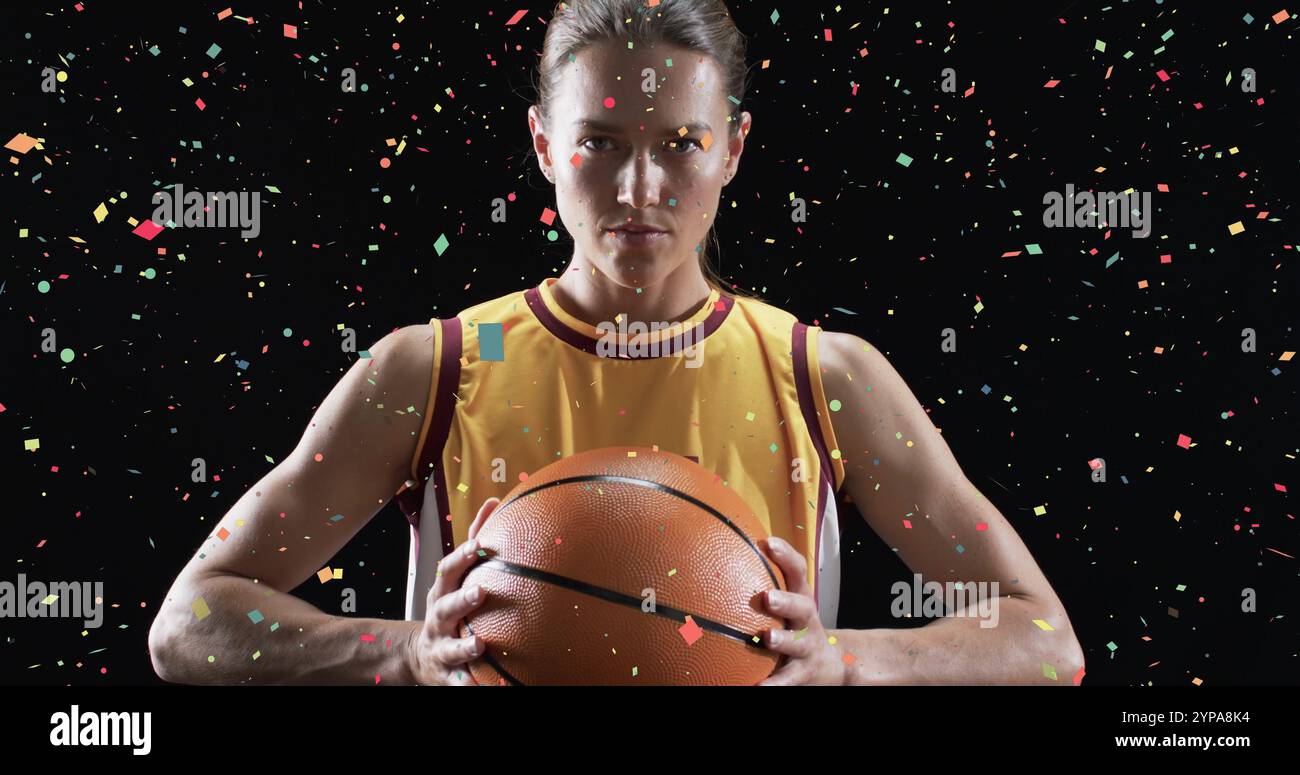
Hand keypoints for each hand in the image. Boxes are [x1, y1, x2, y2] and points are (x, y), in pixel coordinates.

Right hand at [406, 497, 500, 684]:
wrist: (421, 654)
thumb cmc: (449, 604)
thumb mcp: (456, 575)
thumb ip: (475, 541)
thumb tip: (494, 500)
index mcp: (443, 591)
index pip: (450, 569)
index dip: (463, 557)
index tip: (480, 546)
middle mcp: (439, 617)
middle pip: (446, 607)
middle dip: (462, 599)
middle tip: (480, 593)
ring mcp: (441, 646)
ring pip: (451, 647)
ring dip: (465, 646)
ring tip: (480, 645)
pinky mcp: (446, 674)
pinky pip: (458, 683)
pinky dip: (468, 686)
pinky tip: (483, 689)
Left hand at [757, 536, 846, 685]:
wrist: (833, 663)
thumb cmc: (797, 625)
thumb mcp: (789, 601)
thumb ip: (763, 582)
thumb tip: (721, 556)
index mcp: (801, 598)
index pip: (797, 571)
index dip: (785, 556)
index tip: (768, 543)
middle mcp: (806, 620)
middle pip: (802, 607)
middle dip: (785, 600)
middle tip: (767, 596)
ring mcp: (806, 647)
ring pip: (796, 643)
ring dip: (783, 640)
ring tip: (768, 638)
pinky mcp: (802, 673)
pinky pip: (786, 680)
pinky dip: (773, 685)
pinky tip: (756, 688)